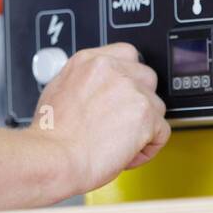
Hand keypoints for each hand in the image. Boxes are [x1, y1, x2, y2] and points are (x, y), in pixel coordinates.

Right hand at [30, 42, 169, 194]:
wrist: (54, 157)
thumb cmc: (50, 135)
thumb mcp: (58, 90)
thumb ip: (84, 82)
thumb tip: (95, 91)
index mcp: (90, 60)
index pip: (127, 55)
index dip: (128, 79)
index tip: (121, 96)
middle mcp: (113, 69)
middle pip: (146, 78)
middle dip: (138, 102)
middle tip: (120, 124)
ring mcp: (131, 90)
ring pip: (156, 107)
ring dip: (143, 127)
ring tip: (118, 143)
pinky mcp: (145, 114)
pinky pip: (162, 132)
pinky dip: (148, 148)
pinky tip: (126, 154)